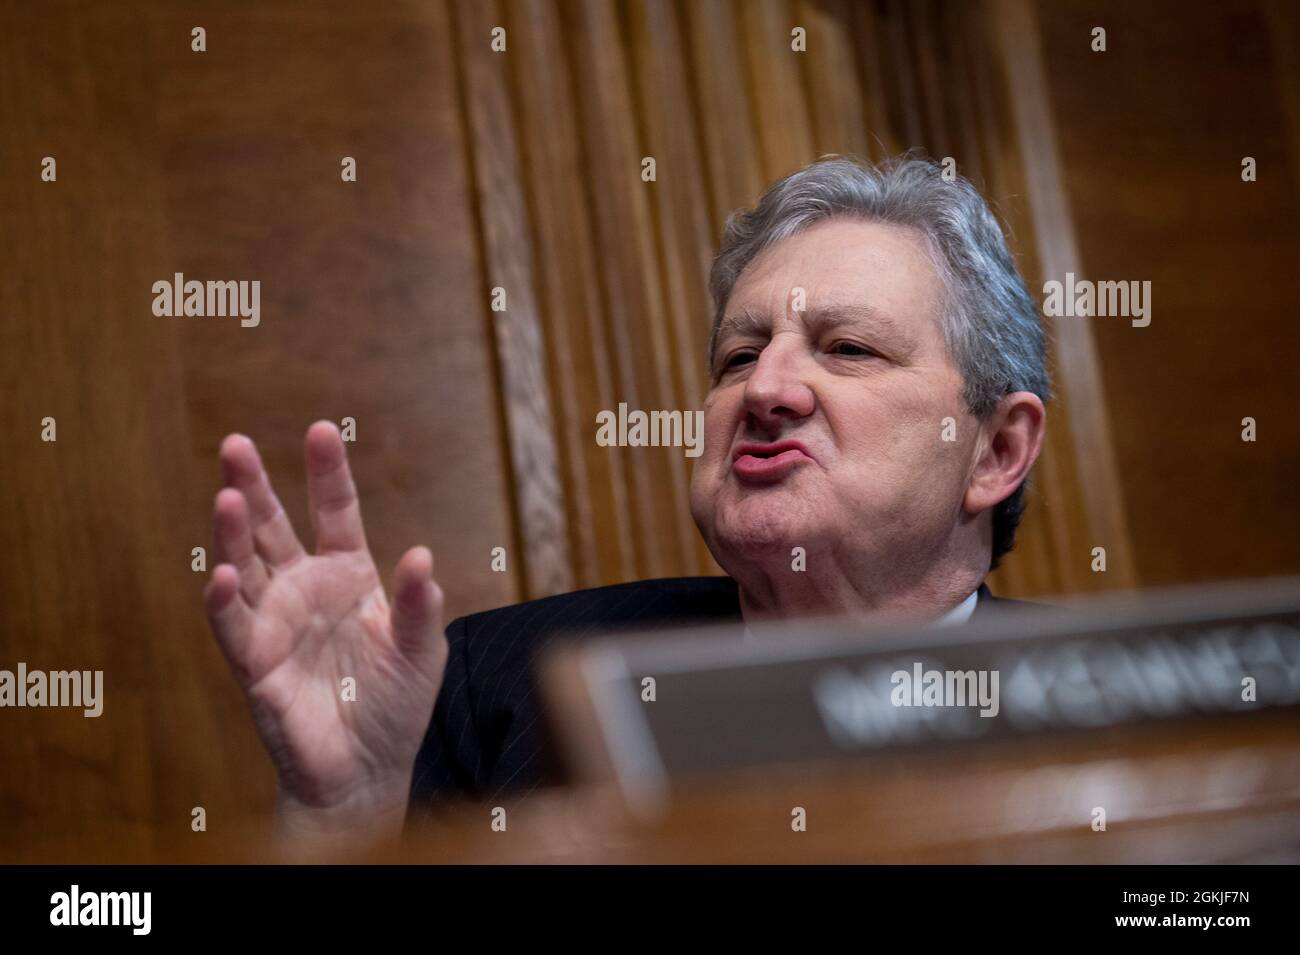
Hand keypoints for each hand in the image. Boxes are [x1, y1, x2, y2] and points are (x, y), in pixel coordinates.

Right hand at [203, 422, 447, 845]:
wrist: (368, 769)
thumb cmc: (395, 705)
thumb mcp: (421, 650)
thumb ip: (418, 605)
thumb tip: (421, 556)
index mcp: (348, 575)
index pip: (335, 512)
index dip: (327, 473)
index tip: (322, 429)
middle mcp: (303, 589)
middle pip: (273, 528)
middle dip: (254, 486)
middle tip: (235, 443)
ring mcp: (275, 622)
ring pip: (244, 566)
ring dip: (232, 534)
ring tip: (227, 496)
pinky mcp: (255, 663)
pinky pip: (233, 626)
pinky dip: (224, 600)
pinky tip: (220, 572)